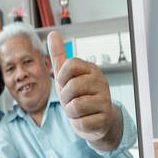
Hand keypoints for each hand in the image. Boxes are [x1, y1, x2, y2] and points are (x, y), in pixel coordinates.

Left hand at [48, 30, 122, 149]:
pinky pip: (81, 122)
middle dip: (65, 98)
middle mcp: (101, 82)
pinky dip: (78, 123)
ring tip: (79, 111)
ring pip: (75, 106)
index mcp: (92, 70)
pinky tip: (86, 120)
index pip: (69, 65)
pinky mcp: (104, 119)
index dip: (62, 78)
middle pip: (71, 87)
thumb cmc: (81, 96)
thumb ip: (59, 55)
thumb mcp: (67, 76)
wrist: (97, 120)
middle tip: (72, 100)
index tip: (66, 84)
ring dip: (71, 112)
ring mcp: (105, 101)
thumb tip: (52, 33)